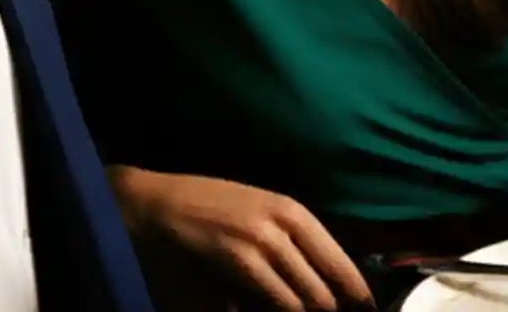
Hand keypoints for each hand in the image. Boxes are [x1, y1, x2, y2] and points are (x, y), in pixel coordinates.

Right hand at [111, 167, 374, 310]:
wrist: (150, 205)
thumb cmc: (200, 208)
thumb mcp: (254, 212)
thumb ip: (289, 244)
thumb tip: (324, 288)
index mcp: (293, 212)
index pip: (344, 268)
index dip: (357, 301)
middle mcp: (285, 226)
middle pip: (327, 293)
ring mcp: (262, 244)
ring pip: (305, 303)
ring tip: (291, 309)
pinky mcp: (239, 263)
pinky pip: (276, 303)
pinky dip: (276, 310)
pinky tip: (257, 305)